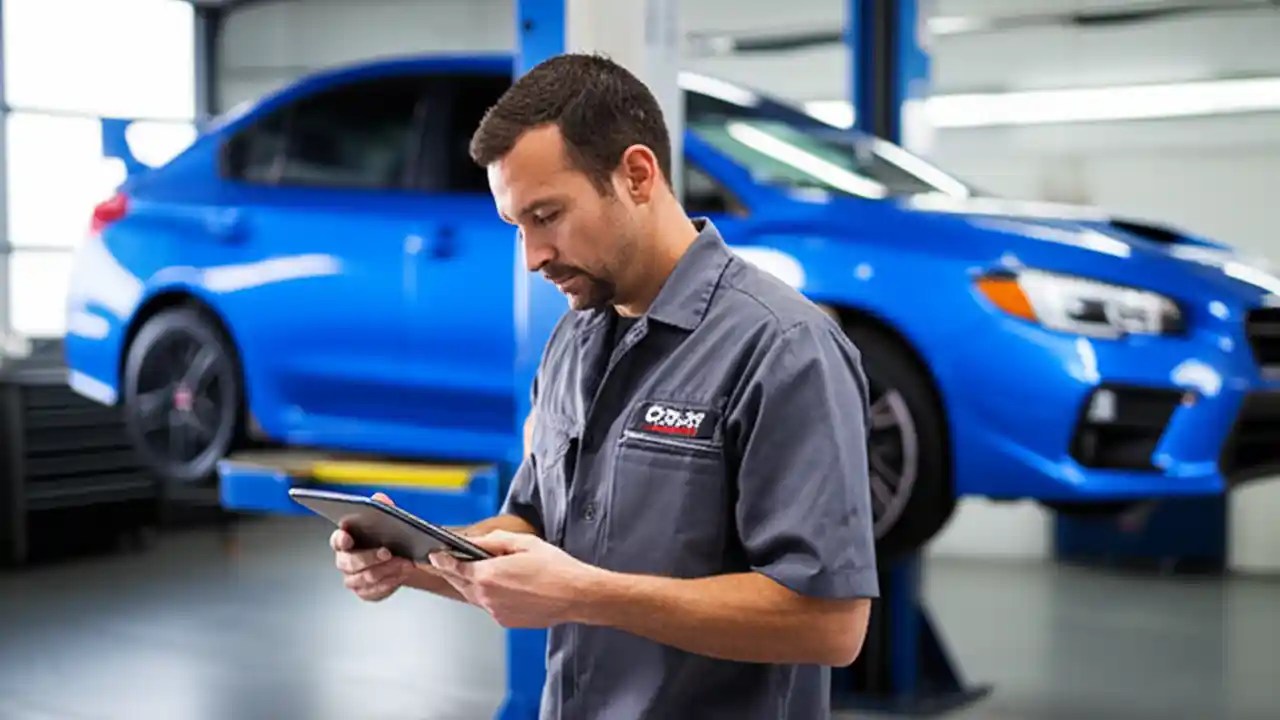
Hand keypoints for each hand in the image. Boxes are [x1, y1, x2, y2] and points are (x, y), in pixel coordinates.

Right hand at [331, 492, 416, 601]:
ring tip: (403, 563)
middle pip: (349, 562)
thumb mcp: (391, 519)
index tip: (347, 538)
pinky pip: (373, 592)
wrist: (407, 558)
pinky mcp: (365, 591)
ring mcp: (354, 578)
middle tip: (387, 552)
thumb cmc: (393, 538)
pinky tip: (400, 575)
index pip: (337, 540)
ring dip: (384, 571)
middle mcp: (346, 560)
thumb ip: (383, 508)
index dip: (340, 539)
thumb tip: (380, 498)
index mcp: (347, 539)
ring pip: (363, 578)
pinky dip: (388, 584)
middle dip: (369, 557)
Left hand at [425, 531, 602, 627]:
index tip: (432, 555)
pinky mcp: (506, 621)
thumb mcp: (523, 543)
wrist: (576, 596)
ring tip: (476, 571)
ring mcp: (496, 611)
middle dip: (452, 571)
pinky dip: (489, 595)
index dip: (439, 559)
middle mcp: (487, 597)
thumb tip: (473, 542)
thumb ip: (493, 542)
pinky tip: (503, 586)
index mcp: (488, 575)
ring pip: (474, 596)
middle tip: (446, 561)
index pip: (453, 567)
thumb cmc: (555, 568)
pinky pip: (489, 605)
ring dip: (471, 584)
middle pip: (460, 583)